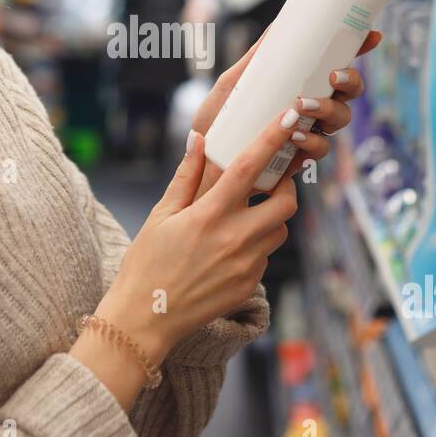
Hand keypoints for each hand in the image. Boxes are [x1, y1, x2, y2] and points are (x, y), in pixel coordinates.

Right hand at [97, 109, 302, 364]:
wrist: (145, 319)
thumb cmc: (146, 264)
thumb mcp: (160, 215)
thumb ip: (186, 177)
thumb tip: (199, 140)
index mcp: (209, 216)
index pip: (250, 168)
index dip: (273, 138)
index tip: (290, 117)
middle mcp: (235, 239)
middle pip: (286, 202)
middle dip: (286, 185)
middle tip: (271, 181)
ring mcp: (247, 265)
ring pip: (280, 230)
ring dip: (271, 217)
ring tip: (246, 216)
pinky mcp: (250, 285)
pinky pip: (267, 256)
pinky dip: (257, 244)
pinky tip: (231, 248)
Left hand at [190, 28, 382, 192]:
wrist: (201, 163)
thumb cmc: (216, 122)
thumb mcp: (232, 84)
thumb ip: (254, 59)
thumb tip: (276, 26)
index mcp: (300, 84)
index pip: (336, 64)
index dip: (359, 50)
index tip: (372, 35)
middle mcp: (310, 108)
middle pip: (349, 92)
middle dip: (351, 82)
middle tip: (332, 77)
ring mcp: (308, 132)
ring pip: (340, 119)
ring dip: (330, 110)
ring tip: (302, 106)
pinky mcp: (299, 159)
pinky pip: (320, 149)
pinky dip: (313, 141)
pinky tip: (296, 136)